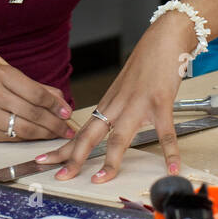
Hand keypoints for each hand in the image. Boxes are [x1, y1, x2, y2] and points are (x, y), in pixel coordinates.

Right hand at [0, 66, 74, 141]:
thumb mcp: (13, 79)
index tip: (67, 113)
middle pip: (33, 112)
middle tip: (67, 128)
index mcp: (2, 75)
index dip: (55, 105)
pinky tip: (40, 137)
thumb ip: (40, 89)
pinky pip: (14, 138)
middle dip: (54, 123)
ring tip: (57, 134)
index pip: (36, 92)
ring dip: (45, 134)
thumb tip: (62, 105)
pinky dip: (30, 139)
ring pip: (25, 128)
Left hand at [37, 11, 191, 182]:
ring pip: (120, 137)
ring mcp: (138, 104)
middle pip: (91, 135)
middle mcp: (118, 105)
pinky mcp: (161, 102)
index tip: (45, 161)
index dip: (63, 148)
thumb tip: (107, 127)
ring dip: (110, 161)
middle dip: (74, 158)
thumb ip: (115, 108)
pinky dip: (170, 153)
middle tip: (60, 175)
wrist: (163, 39)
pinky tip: (172, 170)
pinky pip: (165, 133)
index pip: (80, 130)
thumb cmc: (145, 63)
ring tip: (101, 179)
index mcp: (108, 103)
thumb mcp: (123, 87)